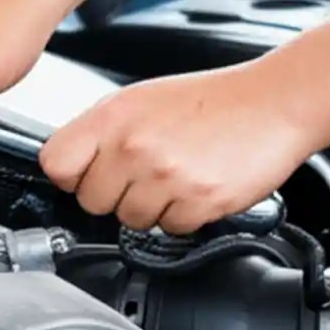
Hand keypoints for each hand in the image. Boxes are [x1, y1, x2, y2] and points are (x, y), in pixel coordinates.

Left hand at [39, 66, 315, 233]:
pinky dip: (184, 216)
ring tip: (175, 176)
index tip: (86, 173)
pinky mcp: (198, 201)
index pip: (55, 164)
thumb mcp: (142, 100)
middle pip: (91, 201)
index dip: (71, 174)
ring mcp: (166, 175)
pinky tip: (196, 186)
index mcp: (114, 116)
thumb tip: (69, 165)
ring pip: (130, 220)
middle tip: (144, 173)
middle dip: (114, 194)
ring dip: (151, 207)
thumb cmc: (210, 101)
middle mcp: (134, 145)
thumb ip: (102, 132)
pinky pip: (170, 229)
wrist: (273, 102)